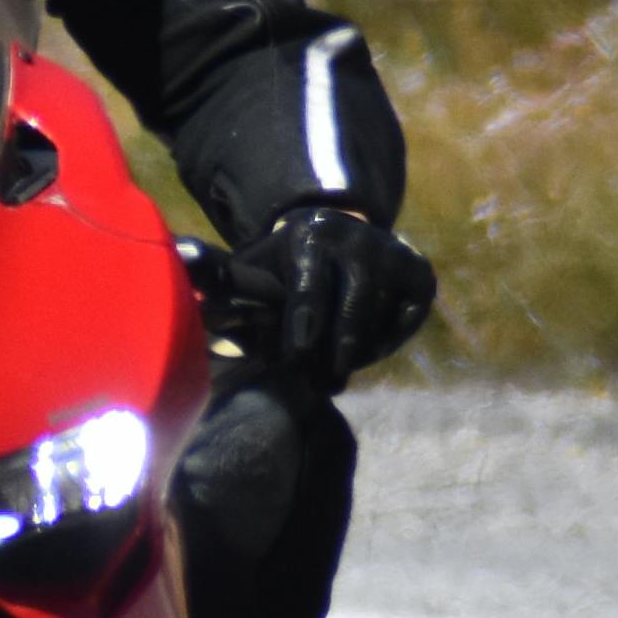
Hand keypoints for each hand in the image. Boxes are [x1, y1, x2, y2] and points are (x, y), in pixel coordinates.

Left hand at [234, 204, 434, 385]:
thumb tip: (196, 306)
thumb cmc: (285, 264)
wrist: (338, 231)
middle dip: (334, 350)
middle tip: (320, 385)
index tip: (298, 354)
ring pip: (380, 316)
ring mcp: (393, 253)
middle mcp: (357, 237)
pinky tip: (364, 352)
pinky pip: (406, 320)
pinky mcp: (420, 273)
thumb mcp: (256, 267)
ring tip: (335, 375)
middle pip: (353, 304)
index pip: (310, 283)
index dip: (305, 320)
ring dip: (357, 352)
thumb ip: (226, 287)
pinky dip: (386, 342)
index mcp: (309, 236)